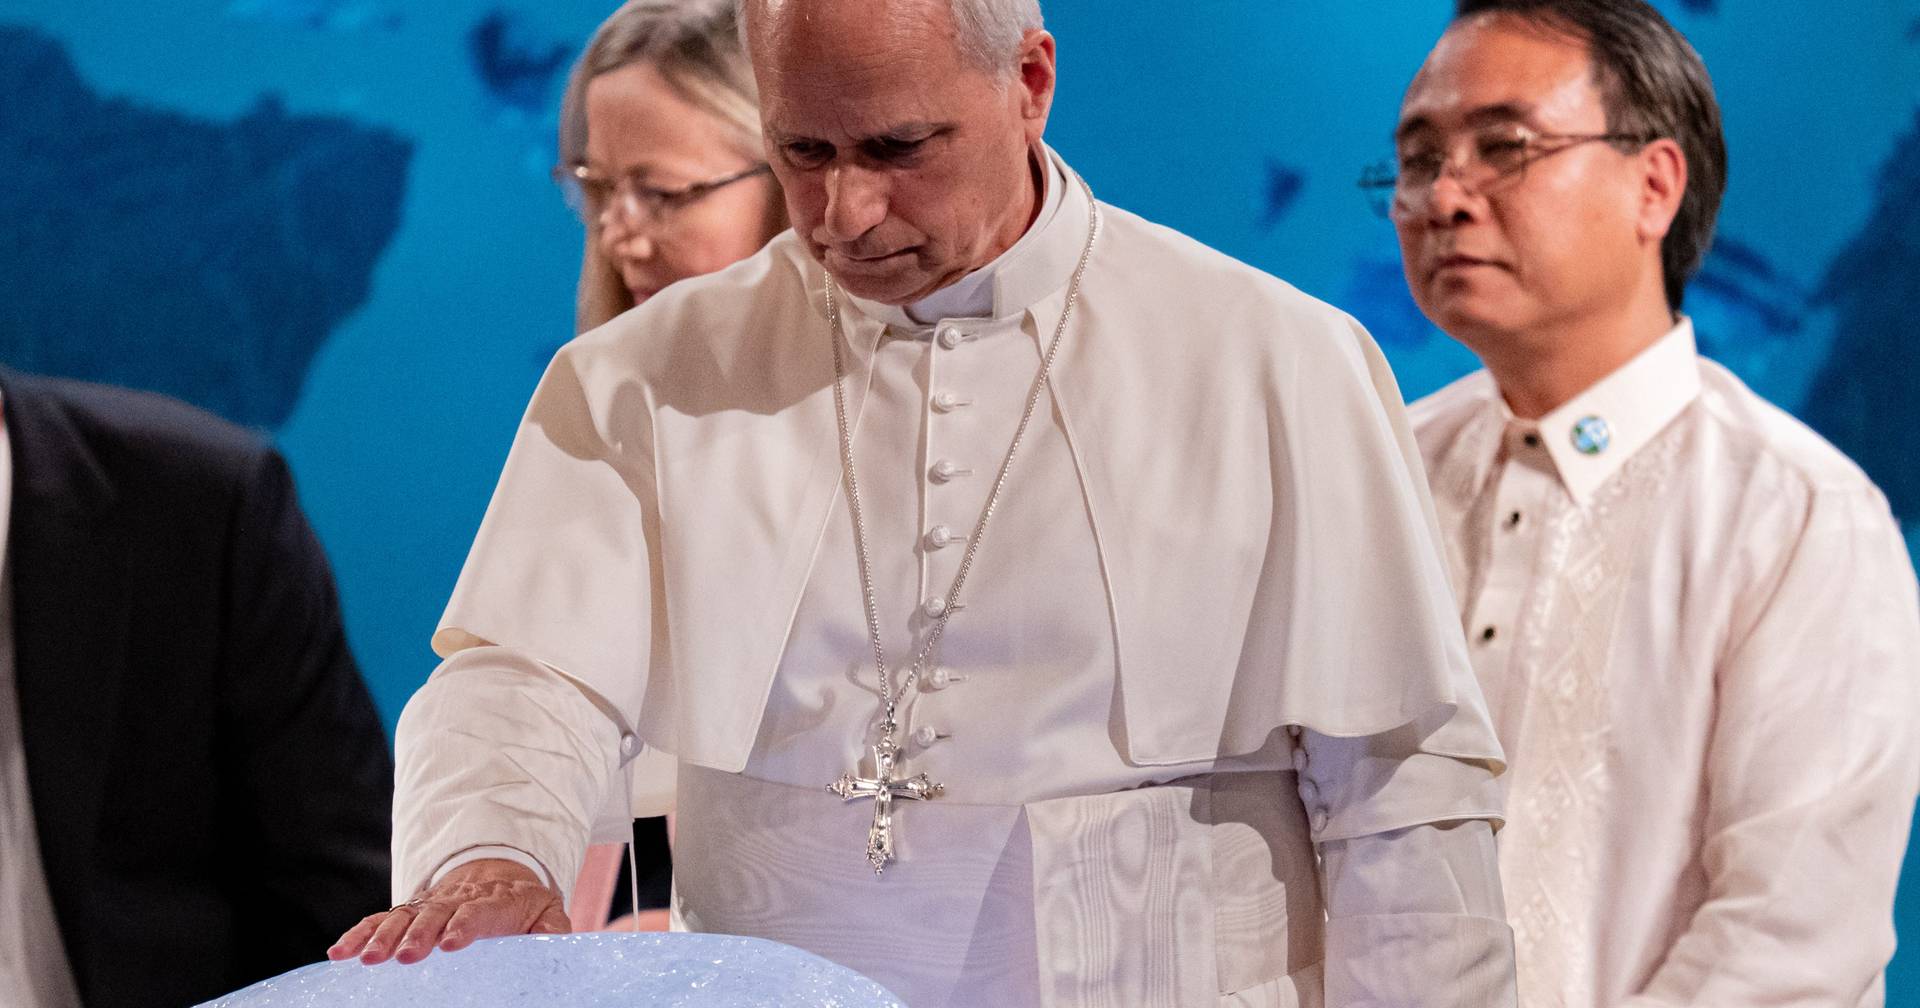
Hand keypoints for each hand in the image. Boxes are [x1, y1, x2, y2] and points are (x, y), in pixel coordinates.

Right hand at [328, 858, 569, 964]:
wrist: (502, 873)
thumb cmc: (526, 904)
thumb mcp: (548, 913)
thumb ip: (553, 931)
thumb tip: (557, 946)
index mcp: (496, 901)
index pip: (480, 911)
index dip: (465, 926)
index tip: (450, 944)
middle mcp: (458, 899)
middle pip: (436, 914)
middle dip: (418, 934)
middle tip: (403, 956)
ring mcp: (430, 904)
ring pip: (404, 916)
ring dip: (384, 936)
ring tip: (366, 958)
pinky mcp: (410, 910)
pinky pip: (382, 919)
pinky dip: (360, 933)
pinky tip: (340, 952)